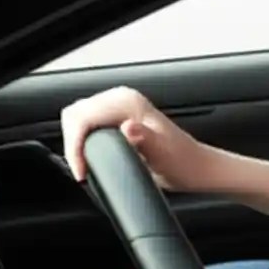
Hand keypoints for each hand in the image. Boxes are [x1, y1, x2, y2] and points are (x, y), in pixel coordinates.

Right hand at [59, 86, 207, 188]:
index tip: (82, 170)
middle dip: (72, 143)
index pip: (82, 117)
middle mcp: (122, 98)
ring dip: (75, 141)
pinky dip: (81, 139)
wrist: (196, 166)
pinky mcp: (116, 116)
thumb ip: (145, 140)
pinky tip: (88, 156)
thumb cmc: (183, 162)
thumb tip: (128, 128)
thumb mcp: (163, 155)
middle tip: (81, 170)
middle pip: (75, 114)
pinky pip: (86, 123)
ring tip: (83, 166)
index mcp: (129, 102)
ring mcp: (118, 105)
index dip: (76, 145)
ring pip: (77, 118)